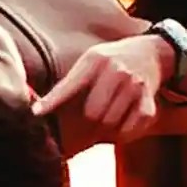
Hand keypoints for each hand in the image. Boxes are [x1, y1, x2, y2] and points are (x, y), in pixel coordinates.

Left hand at [32, 35, 164, 140]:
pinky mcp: (149, 101)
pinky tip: (121, 126)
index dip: (52, 102)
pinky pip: (131, 129)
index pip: (69, 85)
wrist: (150, 52)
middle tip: (89, 121)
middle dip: (88, 121)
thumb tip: (41, 108)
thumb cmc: (112, 60)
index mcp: (95, 60)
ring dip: (105, 129)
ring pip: (111, 123)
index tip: (36, 113)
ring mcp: (134, 86)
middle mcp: (116, 71)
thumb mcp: (91, 60)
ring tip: (105, 121)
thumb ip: (71, 82)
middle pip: (92, 113)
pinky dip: (124, 134)